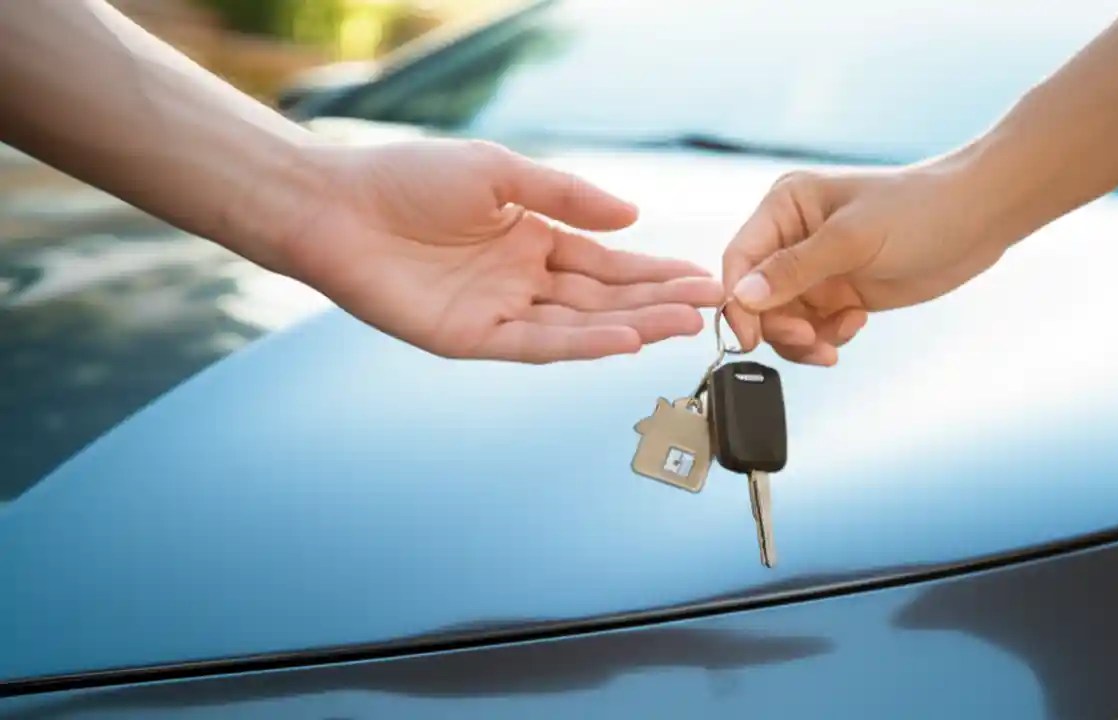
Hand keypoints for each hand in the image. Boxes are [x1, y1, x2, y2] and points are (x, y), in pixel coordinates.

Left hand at [278, 139, 722, 362]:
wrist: (336, 205)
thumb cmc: (409, 179)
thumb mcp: (501, 171)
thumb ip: (567, 196)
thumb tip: (632, 216)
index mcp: (532, 239)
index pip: (607, 262)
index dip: (656, 272)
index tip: (704, 278)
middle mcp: (522, 280)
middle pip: (603, 297)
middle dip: (658, 303)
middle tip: (712, 308)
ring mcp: (499, 312)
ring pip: (579, 325)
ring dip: (632, 327)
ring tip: (682, 326)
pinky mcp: (471, 338)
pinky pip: (535, 344)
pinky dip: (580, 345)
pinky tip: (622, 340)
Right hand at [722, 159, 1014, 364]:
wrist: (980, 217)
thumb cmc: (921, 209)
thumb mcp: (852, 239)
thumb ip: (794, 269)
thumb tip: (743, 296)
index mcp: (786, 206)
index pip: (739, 259)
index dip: (738, 301)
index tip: (749, 337)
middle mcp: (794, 237)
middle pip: (757, 297)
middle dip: (778, 326)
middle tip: (808, 339)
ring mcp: (817, 267)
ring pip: (784, 318)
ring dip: (802, 339)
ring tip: (832, 344)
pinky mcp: (840, 292)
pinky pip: (812, 327)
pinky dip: (826, 337)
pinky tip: (854, 325)